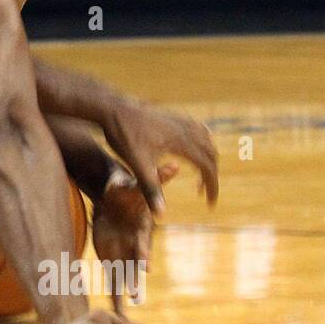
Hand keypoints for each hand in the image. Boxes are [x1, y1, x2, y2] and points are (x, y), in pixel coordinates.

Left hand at [91, 162, 177, 305]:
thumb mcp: (133, 184)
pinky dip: (115, 296)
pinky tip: (117, 314)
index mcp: (141, 229)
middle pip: (135, 264)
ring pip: (126, 276)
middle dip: (136, 279)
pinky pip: (113, 281)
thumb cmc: (124, 190)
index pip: (143, 243)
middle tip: (138, 293)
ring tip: (129, 308)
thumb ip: (153, 179)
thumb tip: (174, 165)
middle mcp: (135, 245)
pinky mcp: (113, 260)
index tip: (146, 267)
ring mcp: (124, 255)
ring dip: (127, 291)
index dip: (143, 255)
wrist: (112, 200)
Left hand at [102, 100, 218, 214]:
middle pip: (211, 154)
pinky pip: (197, 128)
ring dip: (209, 158)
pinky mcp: (172, 116)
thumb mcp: (137, 165)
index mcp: (182, 142)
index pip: (207, 167)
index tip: (210, 204)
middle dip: (211, 175)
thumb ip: (151, 188)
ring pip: (207, 140)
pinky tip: (194, 148)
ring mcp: (180, 120)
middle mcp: (186, 129)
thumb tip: (161, 215)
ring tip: (201, 175)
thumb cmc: (124, 136)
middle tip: (204, 193)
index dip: (212, 187)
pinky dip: (203, 142)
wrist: (112, 108)